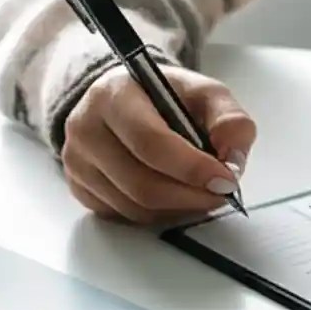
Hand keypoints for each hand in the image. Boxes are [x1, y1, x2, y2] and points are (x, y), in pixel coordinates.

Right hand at [61, 66, 254, 223]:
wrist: (123, 100)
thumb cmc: (164, 97)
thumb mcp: (204, 93)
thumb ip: (229, 120)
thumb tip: (233, 160)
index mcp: (114, 95)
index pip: (150, 142)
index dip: (192, 168)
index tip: (224, 180)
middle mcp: (86, 128)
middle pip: (141, 184)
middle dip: (190, 197)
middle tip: (220, 194)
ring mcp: (77, 162)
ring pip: (134, 207)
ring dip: (178, 209)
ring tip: (201, 194)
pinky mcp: (80, 188)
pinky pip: (123, 216)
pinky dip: (157, 215)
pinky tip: (175, 197)